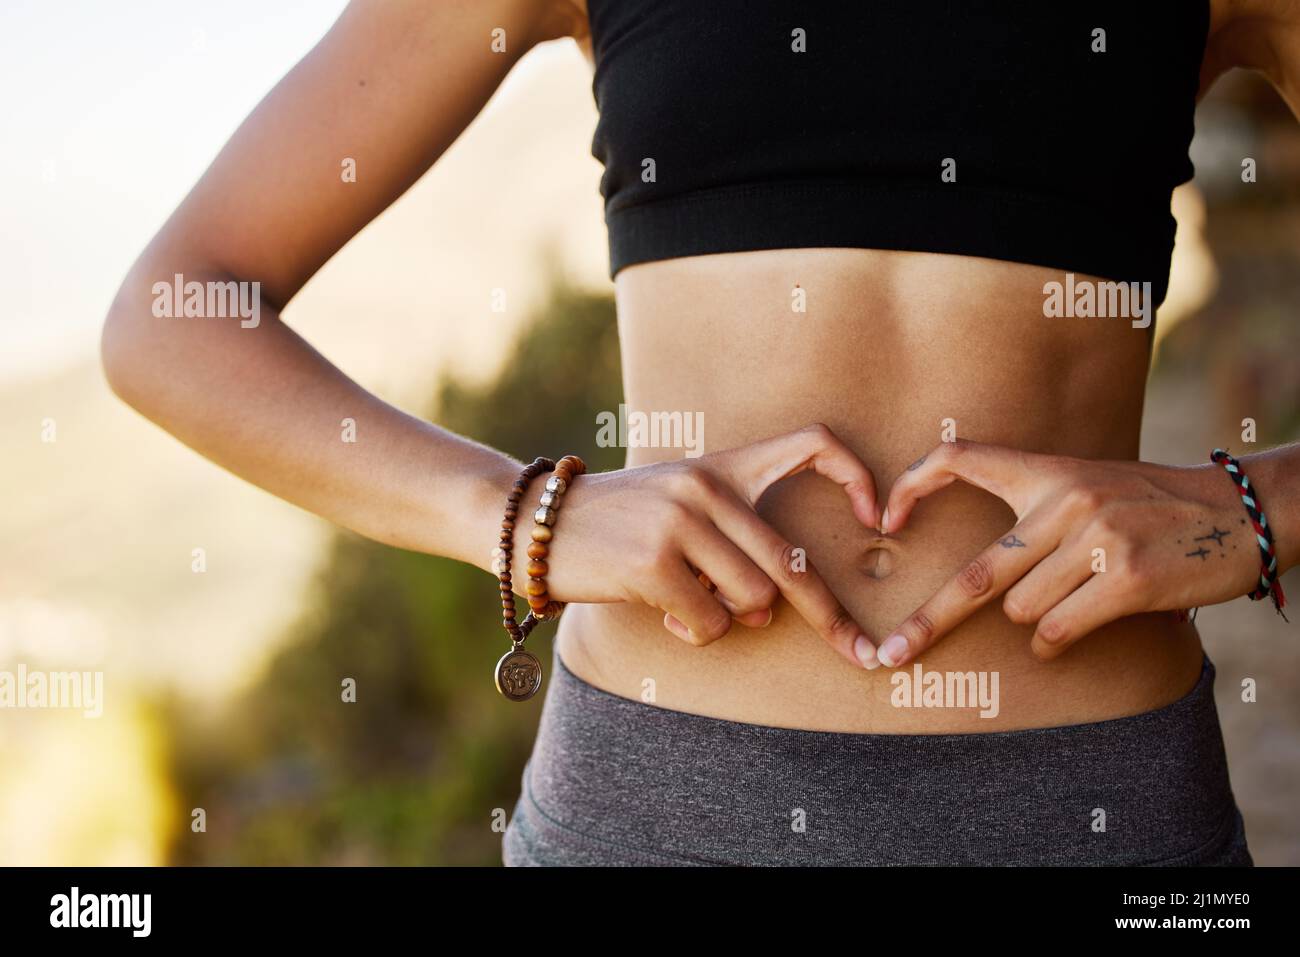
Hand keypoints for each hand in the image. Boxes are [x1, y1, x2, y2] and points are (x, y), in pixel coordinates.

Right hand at [522, 424, 883, 667]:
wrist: (532, 523)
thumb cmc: (613, 523)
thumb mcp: (674, 504)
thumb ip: (729, 537)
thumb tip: (770, 606)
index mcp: (721, 467)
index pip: (812, 443)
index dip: (857, 477)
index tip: (881, 521)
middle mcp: (707, 488)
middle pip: (792, 563)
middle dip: (828, 617)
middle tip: (859, 654)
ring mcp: (681, 523)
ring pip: (754, 601)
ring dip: (729, 620)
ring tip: (688, 605)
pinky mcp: (655, 563)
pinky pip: (709, 623)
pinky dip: (693, 632)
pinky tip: (661, 613)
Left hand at [874, 440, 1260, 665]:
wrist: (1238, 511)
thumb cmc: (1152, 505)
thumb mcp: (1089, 483)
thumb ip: (1036, 513)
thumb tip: (983, 580)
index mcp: (1047, 471)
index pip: (961, 455)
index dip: (913, 482)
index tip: (884, 518)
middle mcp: (1064, 501)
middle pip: (977, 574)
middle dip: (930, 621)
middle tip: (893, 655)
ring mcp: (1094, 540)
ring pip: (1020, 610)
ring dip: (1034, 623)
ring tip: (1072, 604)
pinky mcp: (1125, 578)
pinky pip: (1057, 630)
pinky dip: (1056, 641)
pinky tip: (1081, 625)